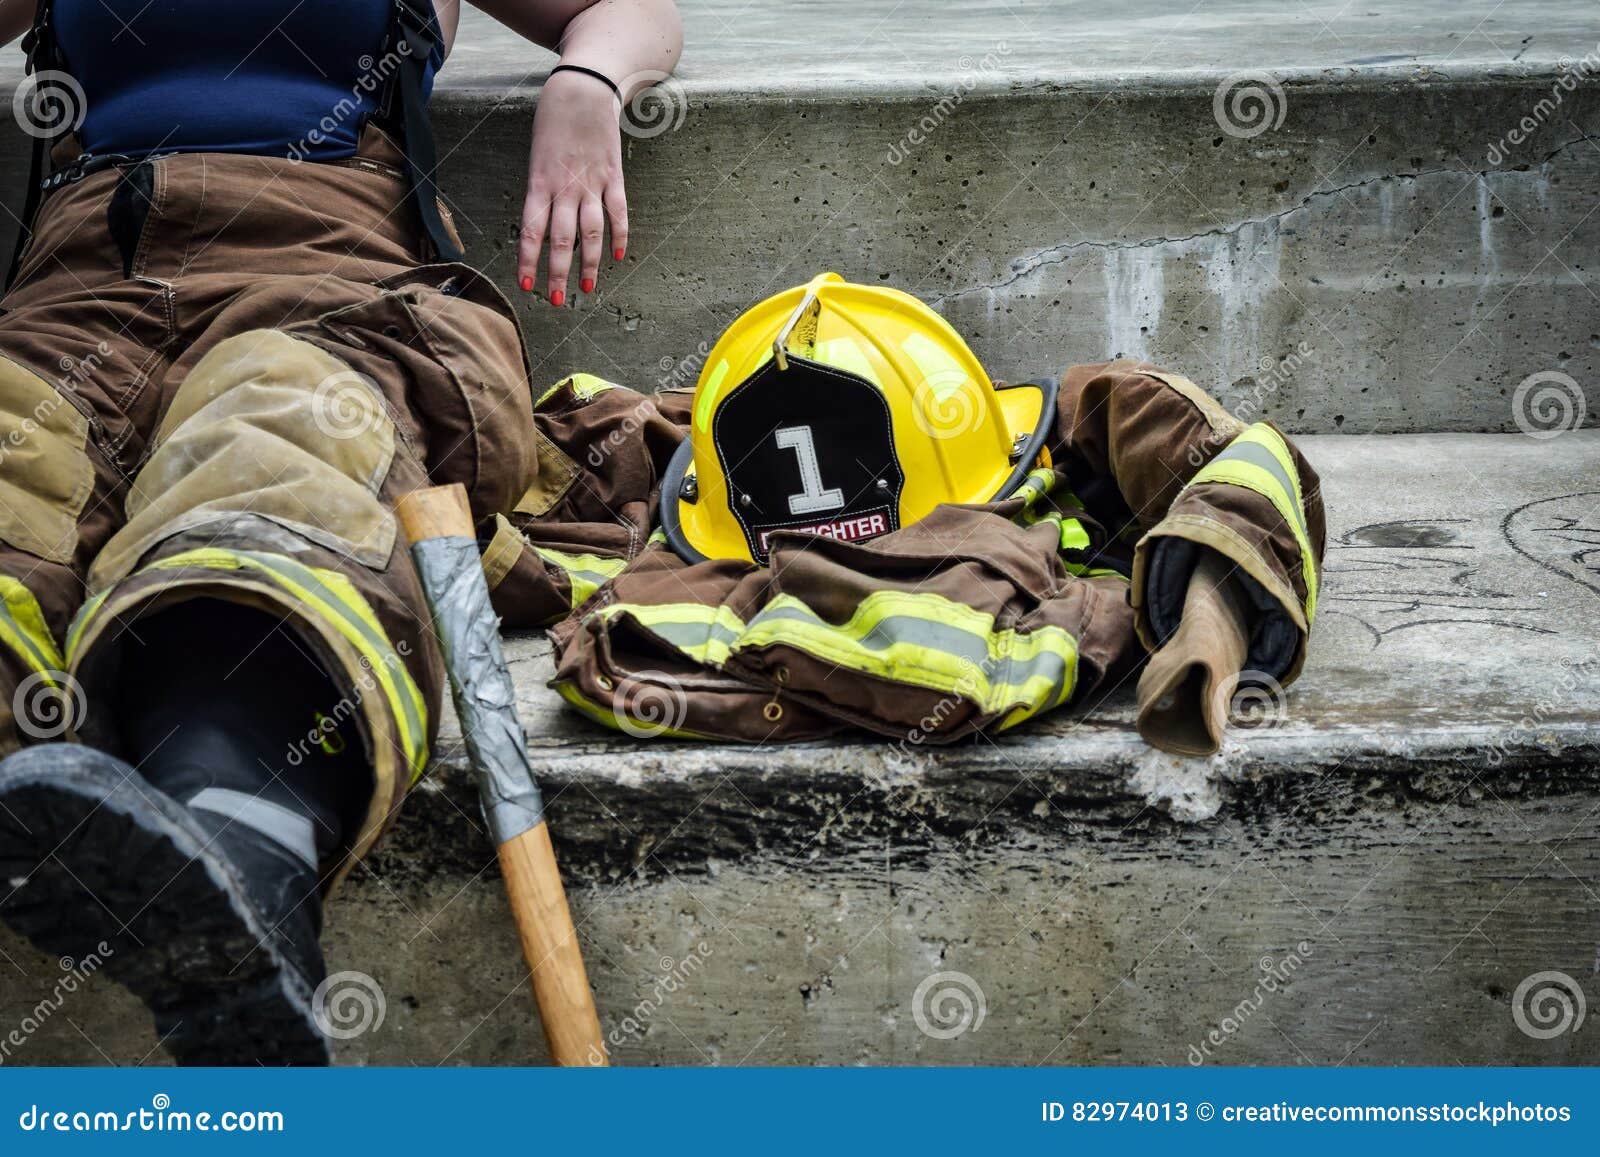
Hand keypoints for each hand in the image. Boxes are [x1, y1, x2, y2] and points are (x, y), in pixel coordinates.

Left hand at [517, 69, 628, 304]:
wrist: (582, 88)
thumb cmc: (552, 121)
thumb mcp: (536, 155)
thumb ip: (540, 190)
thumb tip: (541, 226)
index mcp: (540, 182)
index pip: (531, 231)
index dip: (529, 260)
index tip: (527, 286)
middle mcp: (565, 187)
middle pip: (562, 239)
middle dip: (558, 272)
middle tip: (557, 301)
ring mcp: (592, 183)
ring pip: (591, 232)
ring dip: (588, 263)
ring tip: (586, 288)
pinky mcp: (614, 176)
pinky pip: (618, 212)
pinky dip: (619, 236)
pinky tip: (617, 257)